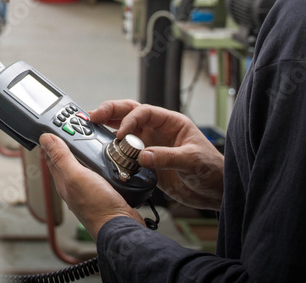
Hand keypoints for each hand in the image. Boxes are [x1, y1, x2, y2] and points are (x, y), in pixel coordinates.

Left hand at [39, 133, 144, 240]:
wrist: (122, 228)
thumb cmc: (97, 207)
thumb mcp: (76, 176)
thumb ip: (61, 157)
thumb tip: (45, 138)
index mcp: (64, 181)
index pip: (53, 156)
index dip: (52, 140)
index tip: (55, 125)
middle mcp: (76, 185)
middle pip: (72, 158)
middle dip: (74, 143)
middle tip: (79, 127)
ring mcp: (93, 188)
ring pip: (90, 164)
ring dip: (92, 152)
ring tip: (96, 138)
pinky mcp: (108, 190)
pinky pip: (105, 172)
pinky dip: (106, 162)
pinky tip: (112, 156)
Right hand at [89, 99, 223, 210]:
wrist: (215, 192)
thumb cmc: (211, 170)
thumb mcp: (192, 161)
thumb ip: (167, 157)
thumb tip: (141, 156)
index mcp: (170, 122)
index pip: (144, 112)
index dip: (130, 120)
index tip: (121, 134)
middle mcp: (157, 130)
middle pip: (129, 113)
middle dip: (110, 112)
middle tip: (92, 116)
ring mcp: (149, 144)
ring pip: (123, 129)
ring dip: (106, 126)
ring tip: (90, 126)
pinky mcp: (145, 161)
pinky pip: (124, 152)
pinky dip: (112, 149)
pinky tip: (100, 149)